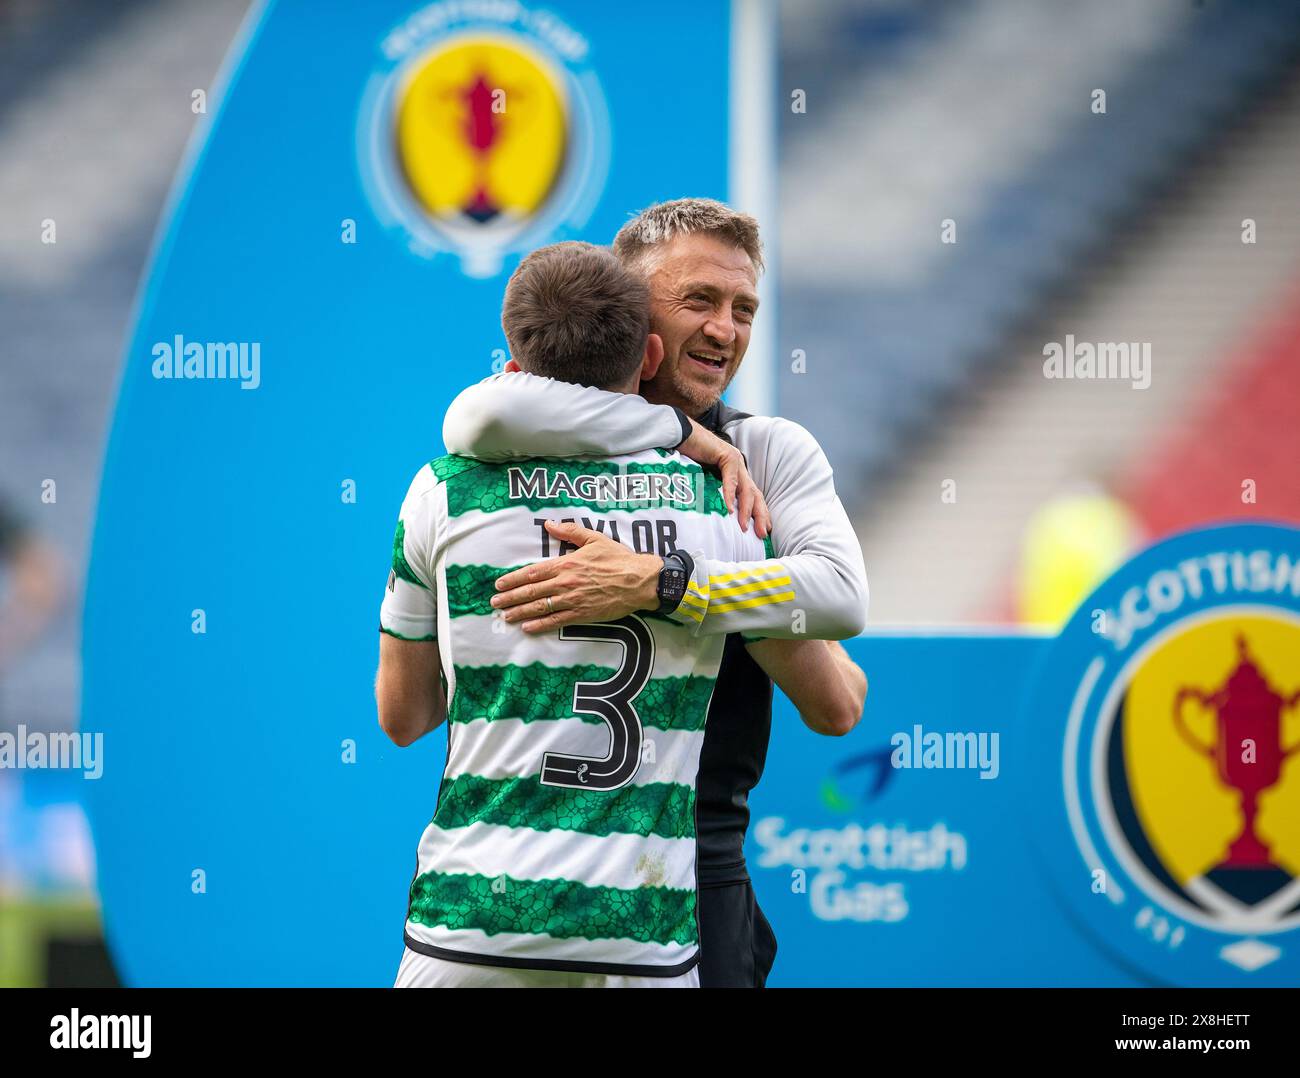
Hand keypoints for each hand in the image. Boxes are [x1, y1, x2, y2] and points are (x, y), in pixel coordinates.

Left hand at [490, 521, 662, 632]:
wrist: (639, 580)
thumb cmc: (619, 559)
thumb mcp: (594, 538)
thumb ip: (570, 531)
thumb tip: (549, 524)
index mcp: (566, 563)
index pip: (533, 572)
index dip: (514, 578)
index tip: (500, 583)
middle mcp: (565, 582)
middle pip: (531, 591)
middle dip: (511, 597)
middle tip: (495, 602)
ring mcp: (573, 600)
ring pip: (540, 607)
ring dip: (520, 612)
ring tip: (505, 616)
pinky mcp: (582, 614)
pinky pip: (556, 621)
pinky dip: (540, 625)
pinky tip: (527, 628)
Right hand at [677, 420, 769, 537]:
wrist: (680, 436)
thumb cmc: (687, 458)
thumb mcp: (704, 480)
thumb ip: (713, 493)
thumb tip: (715, 515)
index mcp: (737, 473)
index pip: (752, 496)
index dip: (759, 513)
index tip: (763, 530)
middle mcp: (739, 467)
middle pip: (755, 494)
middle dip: (760, 515)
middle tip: (762, 534)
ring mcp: (735, 460)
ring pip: (746, 489)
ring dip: (746, 510)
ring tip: (744, 526)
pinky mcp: (726, 456)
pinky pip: (731, 479)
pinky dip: (730, 495)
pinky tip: (729, 509)